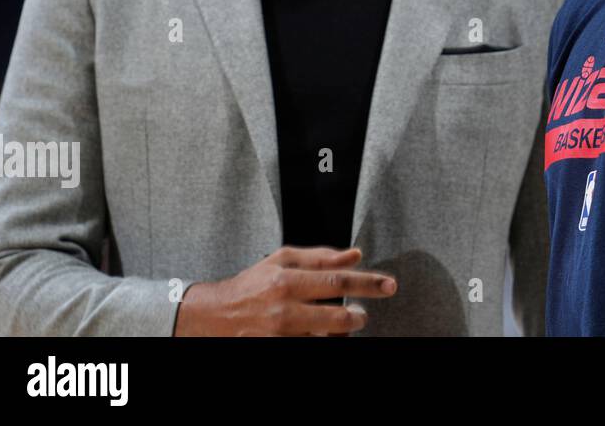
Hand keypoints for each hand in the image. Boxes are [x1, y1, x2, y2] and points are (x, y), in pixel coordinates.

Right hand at [173, 246, 396, 335]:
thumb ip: (321, 257)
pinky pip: (310, 347)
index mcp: (287, 281)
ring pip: (326, 339)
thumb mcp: (283, 260)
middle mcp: (284, 310)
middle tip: (360, 314)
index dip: (368, 283)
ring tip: (337, 323)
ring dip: (339, 332)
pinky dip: (321, 340)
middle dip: (357, 317)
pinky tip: (319, 332)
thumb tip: (356, 254)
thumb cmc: (253, 283)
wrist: (214, 315)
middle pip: (337, 318)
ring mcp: (279, 335)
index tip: (390, 285)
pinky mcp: (275, 349)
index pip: (338, 281)